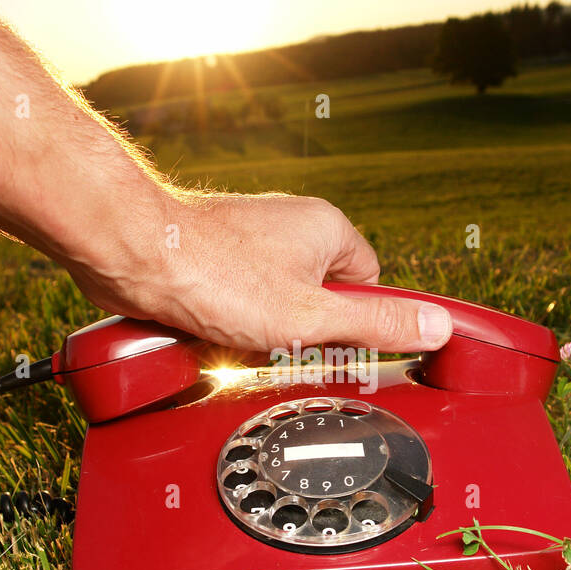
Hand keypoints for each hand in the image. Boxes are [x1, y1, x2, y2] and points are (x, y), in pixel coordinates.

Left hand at [60, 187, 454, 353]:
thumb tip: (437, 326)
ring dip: (260, 332)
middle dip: (300, 332)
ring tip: (234, 334)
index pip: (371, 286)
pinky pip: (239, 301)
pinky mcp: (215, 255)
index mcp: (328, 229)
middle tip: (276, 343)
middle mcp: (291, 226)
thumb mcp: (311, 318)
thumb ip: (376, 325)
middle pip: (321, 299)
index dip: (354, 323)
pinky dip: (228, 322)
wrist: (133, 253)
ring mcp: (250, 239)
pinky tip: (210, 328)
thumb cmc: (216, 278)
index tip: (332, 343)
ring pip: (276, 304)